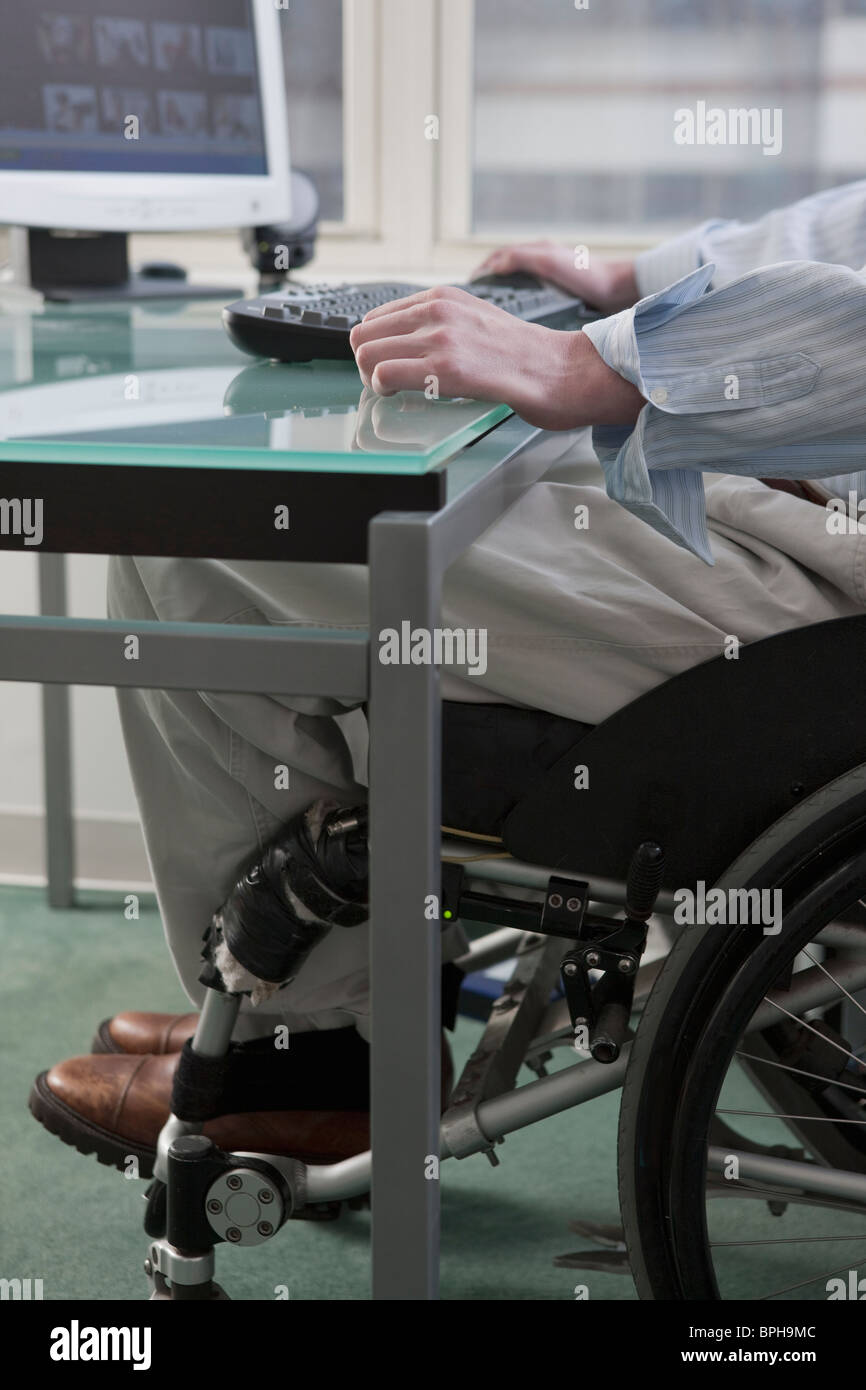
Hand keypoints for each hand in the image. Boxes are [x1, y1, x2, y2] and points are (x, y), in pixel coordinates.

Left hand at [349, 285, 644, 430]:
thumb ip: (443, 323)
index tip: (388, 365)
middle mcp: (437, 311)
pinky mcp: (445, 369)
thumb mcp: (478, 319)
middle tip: (387, 383)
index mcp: (443, 297)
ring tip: (394, 392)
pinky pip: (384, 376)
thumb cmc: (524, 356)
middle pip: (362, 336)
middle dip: (367, 363)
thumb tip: (407, 341)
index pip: (376, 317)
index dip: (376, 347)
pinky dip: (384, 391)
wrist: (561, 371)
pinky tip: (402, 397)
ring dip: (373, 379)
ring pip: (366, 355)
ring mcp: (439, 338)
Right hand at [473, 241, 638, 313]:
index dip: (482, 270)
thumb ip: (521, 258)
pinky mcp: (559, 291)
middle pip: (506, 270)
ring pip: (518, 284)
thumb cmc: (586, 274)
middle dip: (489, 283)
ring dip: (504, 296)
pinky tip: (519, 319)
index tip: (468, 287)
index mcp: (536, 250)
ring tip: (492, 313)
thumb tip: (494, 265)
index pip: (499, 256)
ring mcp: (550, 276)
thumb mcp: (549, 262)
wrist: (617, 289)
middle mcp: (542, 260)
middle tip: (476, 303)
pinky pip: (532, 296)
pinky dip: (520, 304)